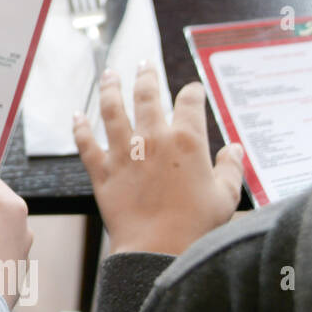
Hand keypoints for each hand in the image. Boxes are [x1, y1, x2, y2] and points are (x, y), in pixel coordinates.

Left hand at [73, 61, 242, 255]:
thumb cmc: (196, 226)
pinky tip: (77, 116)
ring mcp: (124, 153)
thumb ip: (230, 168)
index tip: (192, 89)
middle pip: (147, 96)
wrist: (158, 248)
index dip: (192, 92)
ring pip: (112, 110)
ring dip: (110, 88)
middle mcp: (152, 140)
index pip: (190, 104)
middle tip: (143, 64)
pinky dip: (80, 127)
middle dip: (146, 76)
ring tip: (109, 74)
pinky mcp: (102, 170)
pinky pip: (86, 143)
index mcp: (187, 142)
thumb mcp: (226, 196)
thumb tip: (235, 149)